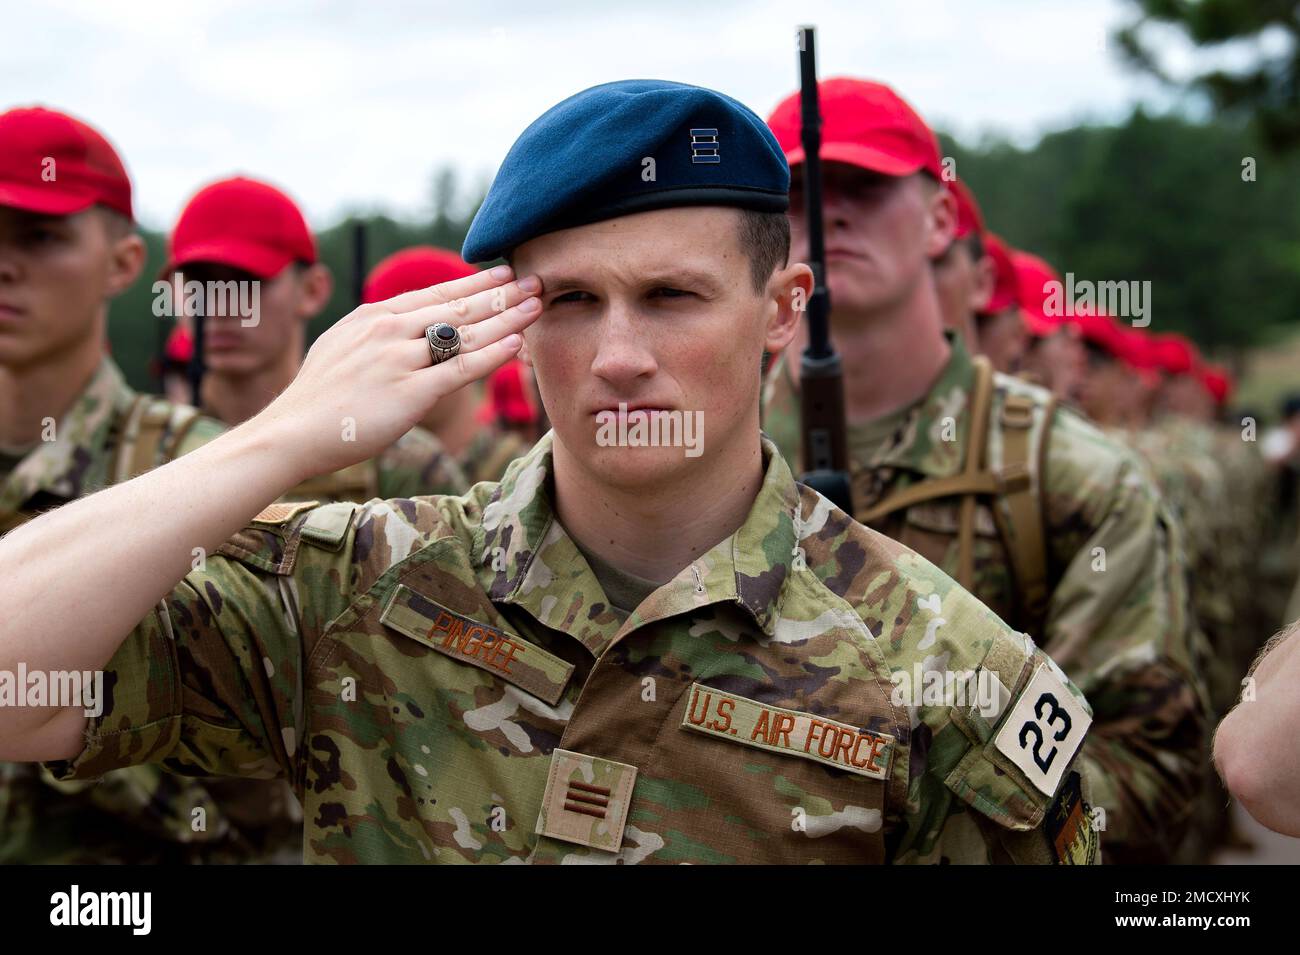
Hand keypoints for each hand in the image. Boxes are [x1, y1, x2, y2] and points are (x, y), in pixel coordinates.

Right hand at [254, 265, 541, 481]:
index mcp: (374, 317)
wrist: (290, 432)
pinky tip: (515, 343)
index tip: (504, 273)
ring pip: (466, 333)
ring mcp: (400, 360)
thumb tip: (403, 330)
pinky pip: (461, 370)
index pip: (436, 293)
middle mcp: (390, 330)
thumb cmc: (317, 399)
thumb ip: (376, 336)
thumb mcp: (343, 349)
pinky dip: (492, 354)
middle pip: (458, 306)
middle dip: (501, 292)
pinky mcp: (410, 393)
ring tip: (537, 304)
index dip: (475, 282)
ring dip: (507, 317)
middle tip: (536, 280)